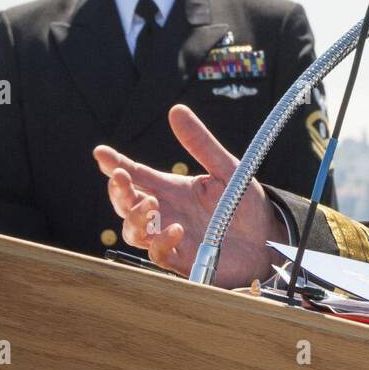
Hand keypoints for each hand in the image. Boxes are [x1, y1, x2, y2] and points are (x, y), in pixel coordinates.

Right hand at [94, 104, 282, 288]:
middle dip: (118, 192)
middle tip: (119, 178)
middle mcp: (165, 212)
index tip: (101, 153)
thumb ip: (200, 142)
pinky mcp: (182, 260)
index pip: (136, 174)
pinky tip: (175, 229)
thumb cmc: (244, 204)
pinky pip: (158, 254)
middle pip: (126, 204)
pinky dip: (161, 242)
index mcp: (171, 188)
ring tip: (151, 205)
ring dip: (135, 218)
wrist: (268, 238)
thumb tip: (176, 109)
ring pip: (133, 231)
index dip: (115, 164)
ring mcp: (170, 237)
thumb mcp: (225, 168)